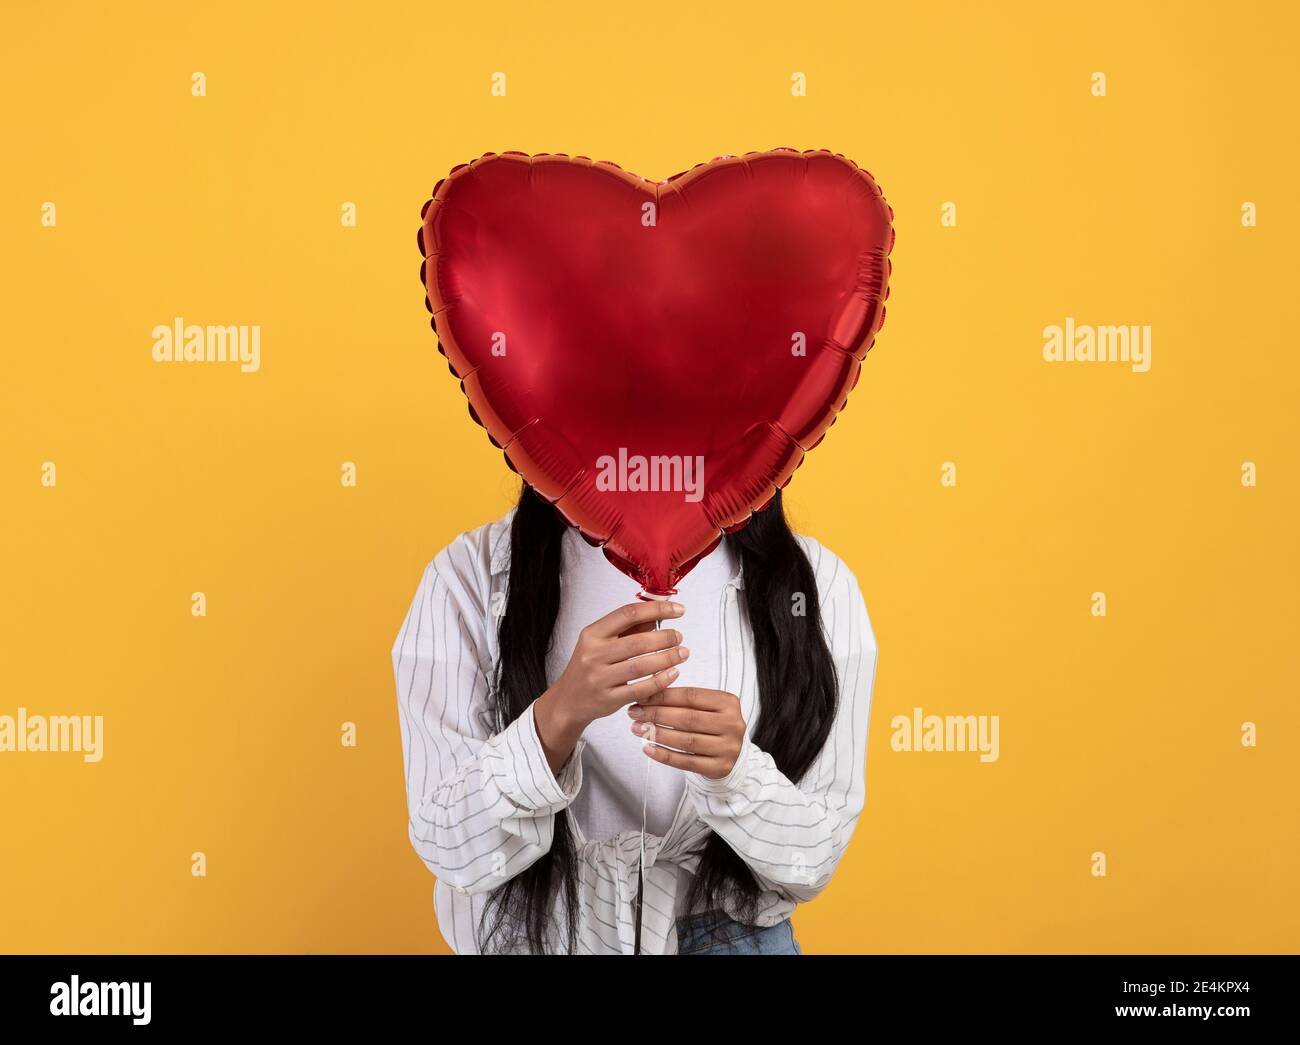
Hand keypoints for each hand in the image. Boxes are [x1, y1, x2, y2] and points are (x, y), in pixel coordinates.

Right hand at [534, 600, 688, 774]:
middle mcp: (593, 654)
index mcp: (592, 634)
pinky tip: (673, 674)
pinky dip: (660, 681)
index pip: (628, 614)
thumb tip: (658, 614)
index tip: (677, 609)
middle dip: (665, 637)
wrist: (568, 700)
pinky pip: (640, 689)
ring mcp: (600, 678)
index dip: (656, 609)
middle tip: (679, 637)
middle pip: (637, 642)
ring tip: (682, 653)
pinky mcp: (608, 699)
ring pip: (641, 666)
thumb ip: (629, 628)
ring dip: (667, 658)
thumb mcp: (601, 642)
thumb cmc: (589, 667)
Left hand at [628, 687, 746, 779]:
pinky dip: (665, 755)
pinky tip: (648, 748)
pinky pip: (687, 762)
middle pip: (688, 718)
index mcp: (728, 702)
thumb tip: (646, 693)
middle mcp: (732, 724)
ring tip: (637, 729)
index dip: (664, 696)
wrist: (732, 753)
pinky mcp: (720, 768)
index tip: (641, 697)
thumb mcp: (704, 707)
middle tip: (635, 713)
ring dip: (658, 734)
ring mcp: (728, 748)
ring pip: (687, 741)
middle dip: (657, 714)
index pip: (691, 696)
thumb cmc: (711, 724)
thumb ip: (681, 700)